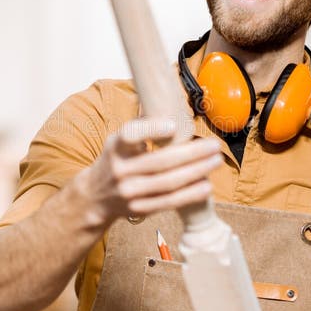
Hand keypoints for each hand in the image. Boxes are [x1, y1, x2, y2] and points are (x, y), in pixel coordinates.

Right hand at [78, 117, 221, 227]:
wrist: (95, 196)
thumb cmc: (116, 160)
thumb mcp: (119, 140)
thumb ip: (142, 126)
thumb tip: (169, 101)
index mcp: (116, 147)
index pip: (130, 135)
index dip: (151, 130)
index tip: (173, 125)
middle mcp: (120, 169)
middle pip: (160, 162)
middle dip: (192, 153)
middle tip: (214, 145)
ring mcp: (129, 192)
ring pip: (168, 183)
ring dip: (197, 172)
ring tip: (215, 161)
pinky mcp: (139, 209)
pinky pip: (169, 202)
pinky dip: (190, 194)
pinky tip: (206, 185)